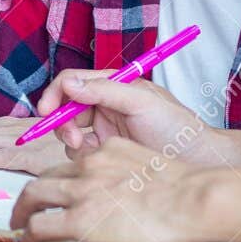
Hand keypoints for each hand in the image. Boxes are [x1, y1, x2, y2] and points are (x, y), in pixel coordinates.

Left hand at [9, 137, 209, 241]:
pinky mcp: (80, 220)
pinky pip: (40, 226)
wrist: (194, 199)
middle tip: (26, 209)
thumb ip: (132, 174)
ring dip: (21, 213)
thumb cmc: (189, 191)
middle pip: (47, 176)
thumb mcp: (153, 167)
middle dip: (31, 195)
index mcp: (110, 151)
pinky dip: (26, 235)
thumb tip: (130, 194)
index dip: (61, 180)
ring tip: (19, 227)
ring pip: (34, 196)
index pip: (74, 163)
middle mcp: (90, 166)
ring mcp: (82, 192)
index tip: (58, 192)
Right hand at [35, 71, 224, 164]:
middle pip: (66, 106)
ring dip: (71, 140)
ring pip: (70, 131)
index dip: (55, 94)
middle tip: (72, 139)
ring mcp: (105, 128)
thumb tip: (70, 83)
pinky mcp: (106, 150)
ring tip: (86, 149)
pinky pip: (80, 151)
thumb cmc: (176, 126)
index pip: (73, 81)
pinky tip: (100, 159)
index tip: (46, 111)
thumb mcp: (141, 102)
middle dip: (62, 122)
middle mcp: (106, 103)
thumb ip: (104, 90)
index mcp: (114, 84)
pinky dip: (82, 155)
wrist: (194, 160)